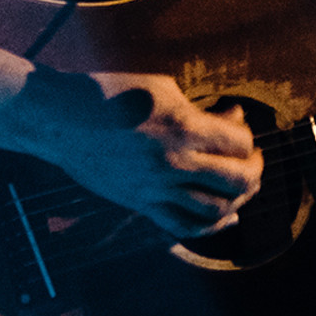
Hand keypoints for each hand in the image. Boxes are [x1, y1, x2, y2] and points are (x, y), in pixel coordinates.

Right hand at [33, 70, 262, 236]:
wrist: (61, 119)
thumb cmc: (111, 94)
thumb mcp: (162, 89)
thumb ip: (201, 109)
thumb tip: (234, 120)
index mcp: (182, 127)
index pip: (239, 142)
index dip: (248, 137)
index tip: (241, 130)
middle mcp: (174, 162)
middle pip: (237, 179)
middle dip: (254, 171)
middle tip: (253, 162)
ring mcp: (156, 188)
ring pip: (215, 209)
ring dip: (239, 200)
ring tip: (242, 188)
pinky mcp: (140, 203)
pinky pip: (183, 226)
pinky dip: (210, 227)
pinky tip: (225, 218)